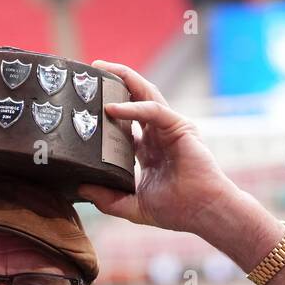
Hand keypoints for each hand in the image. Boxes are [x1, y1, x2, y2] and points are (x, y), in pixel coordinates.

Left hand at [76, 60, 242, 236]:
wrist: (204, 213)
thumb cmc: (177, 211)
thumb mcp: (133, 206)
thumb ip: (107, 199)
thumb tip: (79, 190)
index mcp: (149, 149)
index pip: (125, 122)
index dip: (107, 110)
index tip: (85, 103)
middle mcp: (159, 134)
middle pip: (135, 98)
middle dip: (115, 81)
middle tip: (92, 71)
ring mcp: (170, 128)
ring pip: (145, 94)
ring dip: (124, 79)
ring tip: (101, 70)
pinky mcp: (179, 127)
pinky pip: (153, 110)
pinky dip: (133, 106)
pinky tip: (112, 107)